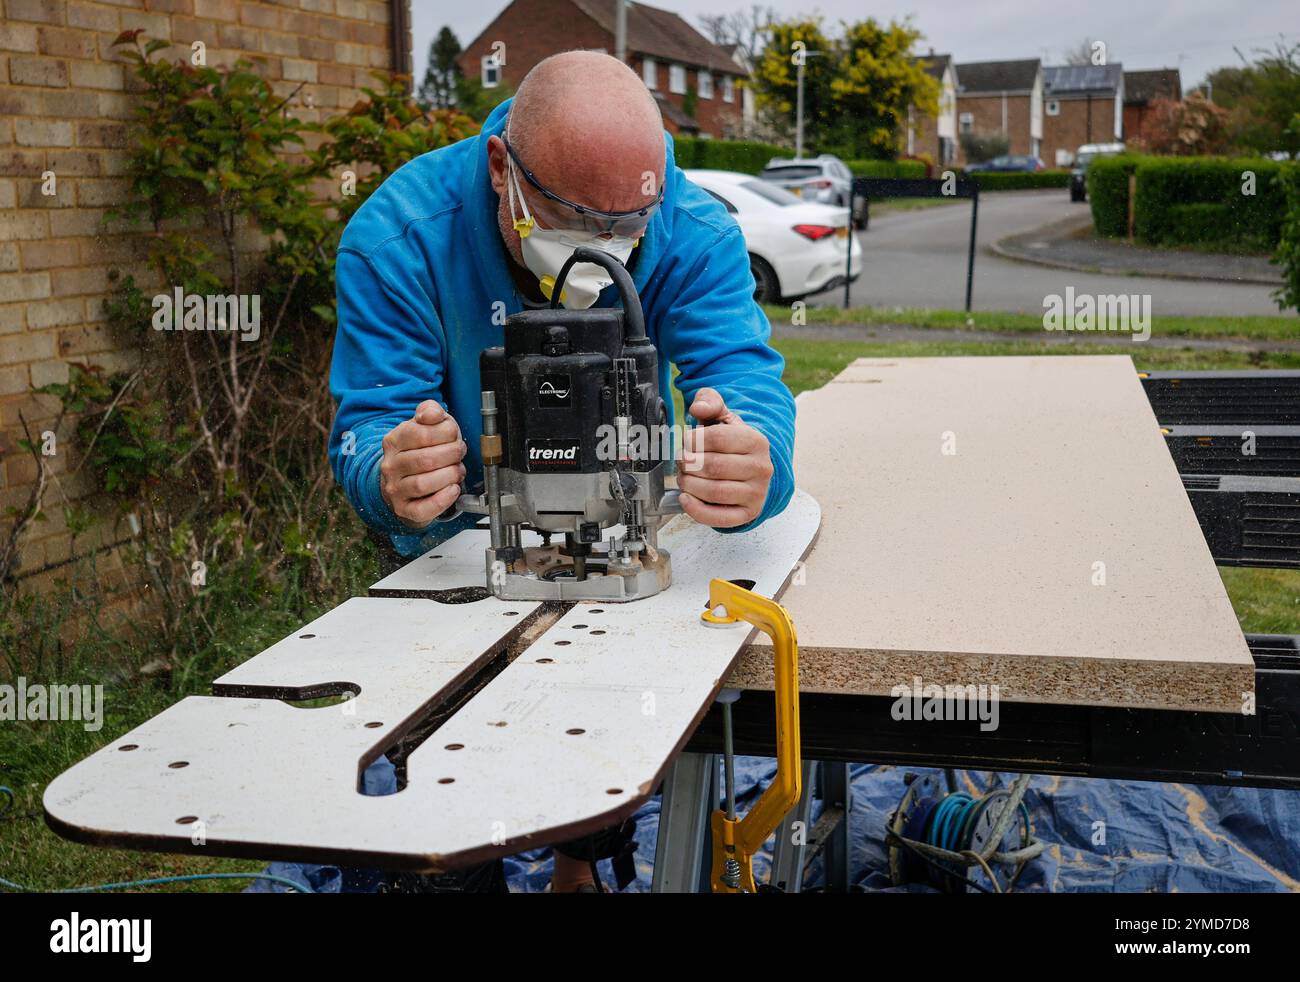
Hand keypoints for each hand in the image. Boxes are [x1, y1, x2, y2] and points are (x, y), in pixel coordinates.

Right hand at [379, 400, 467, 528]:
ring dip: (450, 476)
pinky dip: (443, 499)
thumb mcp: (425, 425)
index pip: (421, 433)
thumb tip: (431, 414)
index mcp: (394, 441)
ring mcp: (395, 489)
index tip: (454, 436)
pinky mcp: (404, 509)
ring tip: (457, 470)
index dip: (446, 434)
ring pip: (423, 484)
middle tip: (459, 453)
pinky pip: (424, 508)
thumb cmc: (420, 450)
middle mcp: (391, 465)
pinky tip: (453, 489)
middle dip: (452, 455)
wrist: (403, 482)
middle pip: (425, 459)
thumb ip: (430, 411)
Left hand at [677, 388, 772, 528]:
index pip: (716, 438)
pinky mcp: (748, 513)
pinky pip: (720, 518)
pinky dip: (696, 510)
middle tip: (682, 462)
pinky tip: (686, 498)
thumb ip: (710, 402)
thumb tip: (698, 407)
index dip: (692, 440)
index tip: (686, 442)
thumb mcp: (723, 417)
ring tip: (684, 478)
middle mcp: (761, 468)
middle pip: (713, 467)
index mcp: (756, 441)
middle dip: (688, 464)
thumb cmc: (732, 443)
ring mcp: (756, 493)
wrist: (752, 469)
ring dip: (689, 485)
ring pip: (714, 492)